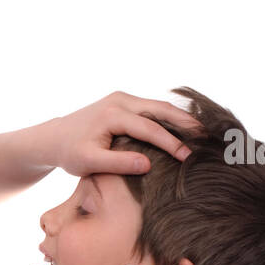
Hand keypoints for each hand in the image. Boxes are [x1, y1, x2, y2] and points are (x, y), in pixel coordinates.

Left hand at [38, 91, 203, 176]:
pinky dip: (170, 118)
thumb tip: (147, 165)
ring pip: (159, 106)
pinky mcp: (125, 102)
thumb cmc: (70, 153)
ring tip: (203, 132)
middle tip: (209, 136)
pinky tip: (185, 129)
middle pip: (161, 109)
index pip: (150, 128)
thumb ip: (118, 163)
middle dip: (186, 123)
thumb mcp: (89, 163)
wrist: (55, 138)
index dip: (171, 143)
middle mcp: (120, 100)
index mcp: (113, 114)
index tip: (188, 157)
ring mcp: (123, 98)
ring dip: (181, 118)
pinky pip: (152, 108)